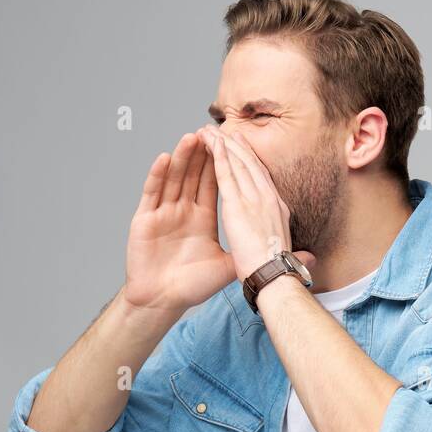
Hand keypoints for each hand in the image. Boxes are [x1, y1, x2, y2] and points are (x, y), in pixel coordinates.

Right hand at [123, 132, 235, 312]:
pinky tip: (165, 159)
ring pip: (174, 178)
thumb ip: (251, 254)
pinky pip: (152, 193)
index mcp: (203, 218)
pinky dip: (157, 175)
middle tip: (212, 130)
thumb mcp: (226, 266)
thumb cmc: (191, 287)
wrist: (162, 301)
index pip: (215, 184)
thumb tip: (286, 257)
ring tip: (192, 137)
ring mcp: (163, 212)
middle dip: (204, 153)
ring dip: (183, 157)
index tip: (232, 143)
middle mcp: (183, 210)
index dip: (222, 164)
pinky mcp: (145, 219)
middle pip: (195, 175)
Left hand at [197, 124, 315, 283]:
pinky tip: (210, 143)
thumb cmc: (281, 274)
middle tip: (223, 131)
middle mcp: (269, 199)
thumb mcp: (290, 256)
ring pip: (237, 163)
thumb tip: (310, 259)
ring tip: (209, 131)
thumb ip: (296, 252)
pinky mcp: (238, 206)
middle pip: (250, 164)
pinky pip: (226, 174)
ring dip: (223, 145)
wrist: (276, 277)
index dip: (251, 160)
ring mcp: (254, 199)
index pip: (263, 177)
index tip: (242, 146)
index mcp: (280, 209)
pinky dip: (219, 156)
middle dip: (236, 145)